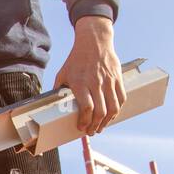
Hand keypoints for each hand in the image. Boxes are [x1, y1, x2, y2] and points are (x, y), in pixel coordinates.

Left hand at [53, 16, 124, 134]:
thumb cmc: (76, 60)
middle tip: (91, 132)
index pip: (87, 108)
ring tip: (102, 126)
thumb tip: (52, 106)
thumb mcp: (62, 74)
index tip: (81, 128)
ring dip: (107, 121)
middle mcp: (96, 83)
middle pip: (100, 111)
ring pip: (113, 107)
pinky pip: (121, 98)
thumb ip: (58, 90)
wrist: (94, 41)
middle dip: (96, 126)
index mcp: (80, 83)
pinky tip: (111, 115)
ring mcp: (108, 80)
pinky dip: (117, 110)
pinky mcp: (117, 78)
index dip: (85, 121)